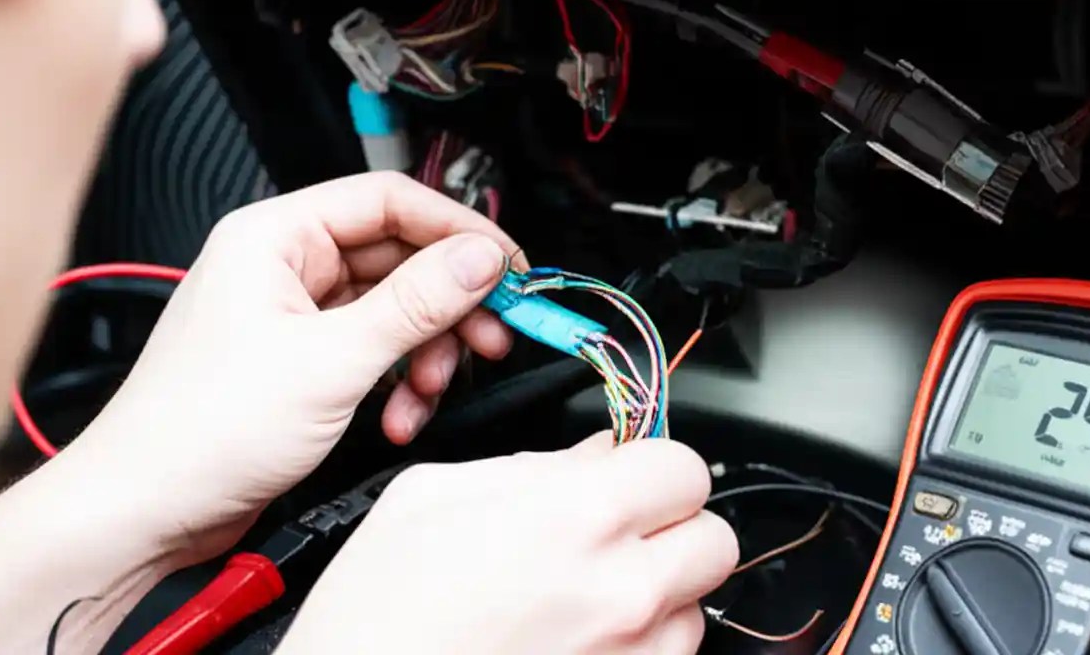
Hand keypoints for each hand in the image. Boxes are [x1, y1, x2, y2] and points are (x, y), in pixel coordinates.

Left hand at [67, 172, 522, 559]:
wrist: (146, 510)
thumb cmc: (200, 431)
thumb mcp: (331, 361)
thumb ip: (416, 304)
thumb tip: (479, 259)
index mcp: (275, 236)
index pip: (390, 201)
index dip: (458, 230)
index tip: (508, 267)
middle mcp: (285, 265)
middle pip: (401, 258)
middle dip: (449, 304)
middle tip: (494, 333)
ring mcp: (296, 315)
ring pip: (395, 310)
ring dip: (426, 353)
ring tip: (431, 390)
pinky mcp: (304, 360)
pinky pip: (375, 350)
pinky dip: (399, 382)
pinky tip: (399, 415)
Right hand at [280, 434, 738, 653]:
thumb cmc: (373, 615)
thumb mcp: (433, 495)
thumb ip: (536, 466)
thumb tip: (598, 454)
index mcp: (576, 517)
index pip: (684, 467)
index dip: (654, 465)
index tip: (630, 476)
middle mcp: (620, 592)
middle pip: (715, 537)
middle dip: (672, 527)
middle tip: (622, 532)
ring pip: (697, 607)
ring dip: (660, 594)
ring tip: (591, 597)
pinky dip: (641, 647)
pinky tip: (583, 639)